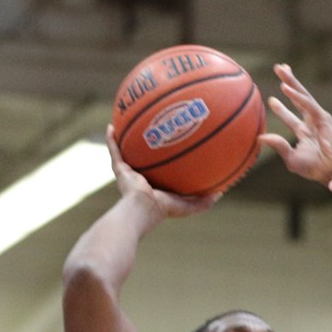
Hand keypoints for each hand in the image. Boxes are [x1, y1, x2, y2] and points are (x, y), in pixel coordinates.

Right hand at [105, 127, 219, 220]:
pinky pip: (114, 151)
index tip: (173, 146)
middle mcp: (141, 178)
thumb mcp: (188, 206)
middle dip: (147, 145)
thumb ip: (203, 201)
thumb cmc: (164, 209)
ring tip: (127, 121)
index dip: (166, 159)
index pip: (161, 170)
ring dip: (126, 138)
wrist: (143, 210)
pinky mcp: (119, 170)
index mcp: (156, 186)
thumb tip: (221, 193)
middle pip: (144, 158)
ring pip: (126, 152)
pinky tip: (110, 125)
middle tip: (153, 129)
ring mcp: (128, 173)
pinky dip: (111, 139)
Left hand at [260, 64, 331, 187]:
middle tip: (278, 68)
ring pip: (303, 95)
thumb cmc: (316, 168)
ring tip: (281, 68)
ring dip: (291, 81)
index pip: (291, 116)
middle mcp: (312, 122)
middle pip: (298, 98)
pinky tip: (286, 88)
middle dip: (288, 83)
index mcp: (305, 132)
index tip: (271, 99)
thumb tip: (259, 137)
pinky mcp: (324, 118)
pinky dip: (297, 96)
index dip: (281, 108)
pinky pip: (308, 105)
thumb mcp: (292, 158)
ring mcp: (318, 118)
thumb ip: (278, 146)